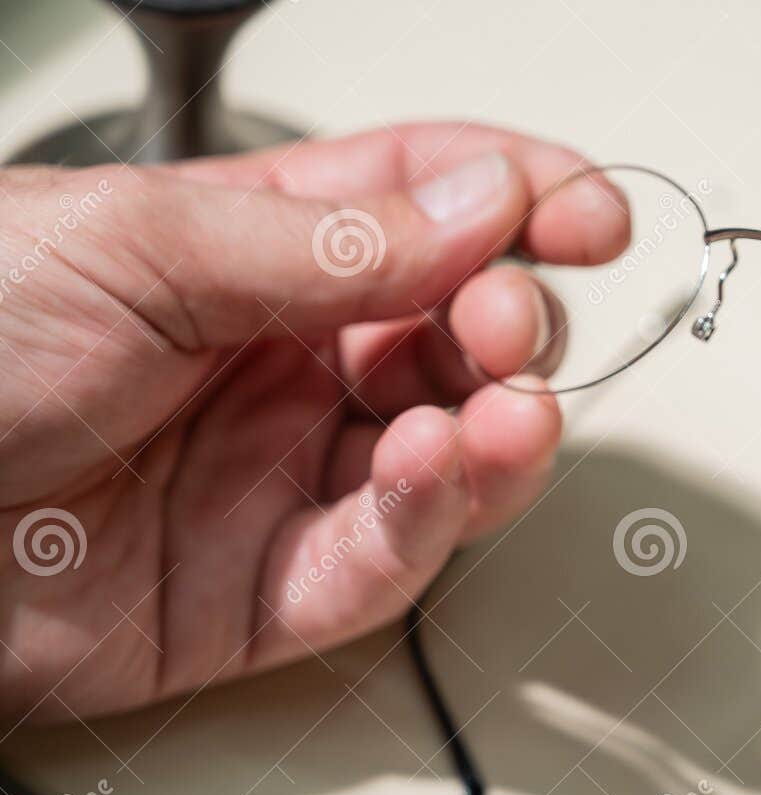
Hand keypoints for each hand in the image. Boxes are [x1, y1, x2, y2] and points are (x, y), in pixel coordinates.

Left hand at [0, 122, 626, 723]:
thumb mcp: (136, 245)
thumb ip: (328, 239)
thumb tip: (483, 201)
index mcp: (250, 251)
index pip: (425, 207)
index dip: (521, 201)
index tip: (591, 214)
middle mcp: (281, 361)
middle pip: (456, 334)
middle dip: (509, 322)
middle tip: (504, 321)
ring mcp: (279, 478)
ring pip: (443, 456)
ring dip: (497, 432)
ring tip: (504, 411)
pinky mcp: (262, 594)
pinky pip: (378, 563)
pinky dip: (426, 521)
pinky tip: (429, 470)